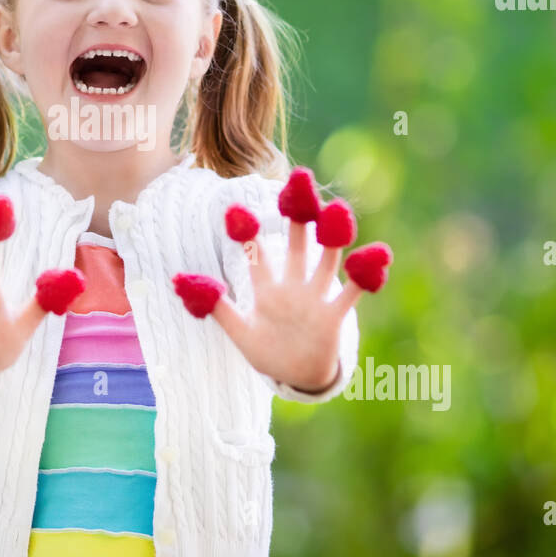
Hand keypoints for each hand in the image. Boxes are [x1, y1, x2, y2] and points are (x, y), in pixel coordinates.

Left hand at [173, 168, 392, 392]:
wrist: (298, 378)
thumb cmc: (268, 352)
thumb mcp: (238, 331)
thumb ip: (215, 305)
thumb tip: (177, 279)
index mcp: (267, 287)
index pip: (255, 253)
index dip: (245, 232)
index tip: (234, 208)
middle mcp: (293, 285)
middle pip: (296, 243)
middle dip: (297, 213)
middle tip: (299, 178)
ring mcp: (315, 298)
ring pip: (326, 260)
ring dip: (331, 236)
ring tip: (336, 207)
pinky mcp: (334, 316)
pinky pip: (352, 293)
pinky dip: (366, 276)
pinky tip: (378, 254)